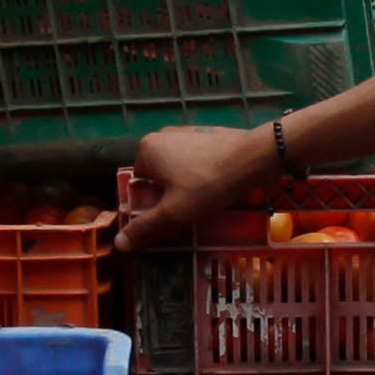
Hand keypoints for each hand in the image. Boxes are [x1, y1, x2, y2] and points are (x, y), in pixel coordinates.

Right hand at [118, 121, 279, 248]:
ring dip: (189, 185)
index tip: (174, 215)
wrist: (254, 158)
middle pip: (160, 176)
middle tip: (191, 210)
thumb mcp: (173, 213)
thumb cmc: (208, 185)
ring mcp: (188, 131)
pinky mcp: (210, 134)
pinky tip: (219, 186)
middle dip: (172, 194)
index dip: (153, 204)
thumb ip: (145, 228)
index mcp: (147, 149)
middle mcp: (163, 134)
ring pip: (180, 168)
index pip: (140, 184)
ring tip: (206, 201)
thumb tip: (119, 243)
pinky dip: (204, 174)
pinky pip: (199, 160)